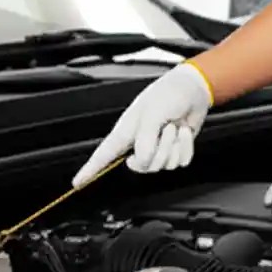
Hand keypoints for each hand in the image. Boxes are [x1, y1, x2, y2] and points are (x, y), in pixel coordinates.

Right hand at [71, 61, 213, 186]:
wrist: (194, 89)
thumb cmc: (169, 93)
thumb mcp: (152, 113)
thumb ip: (144, 140)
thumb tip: (142, 161)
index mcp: (126, 131)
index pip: (103, 154)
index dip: (89, 169)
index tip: (77, 182)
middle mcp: (139, 142)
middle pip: (144, 167)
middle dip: (159, 149)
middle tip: (165, 128)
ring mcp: (158, 148)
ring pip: (164, 165)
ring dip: (174, 145)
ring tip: (173, 125)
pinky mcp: (175, 150)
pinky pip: (181, 162)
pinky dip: (186, 147)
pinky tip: (184, 131)